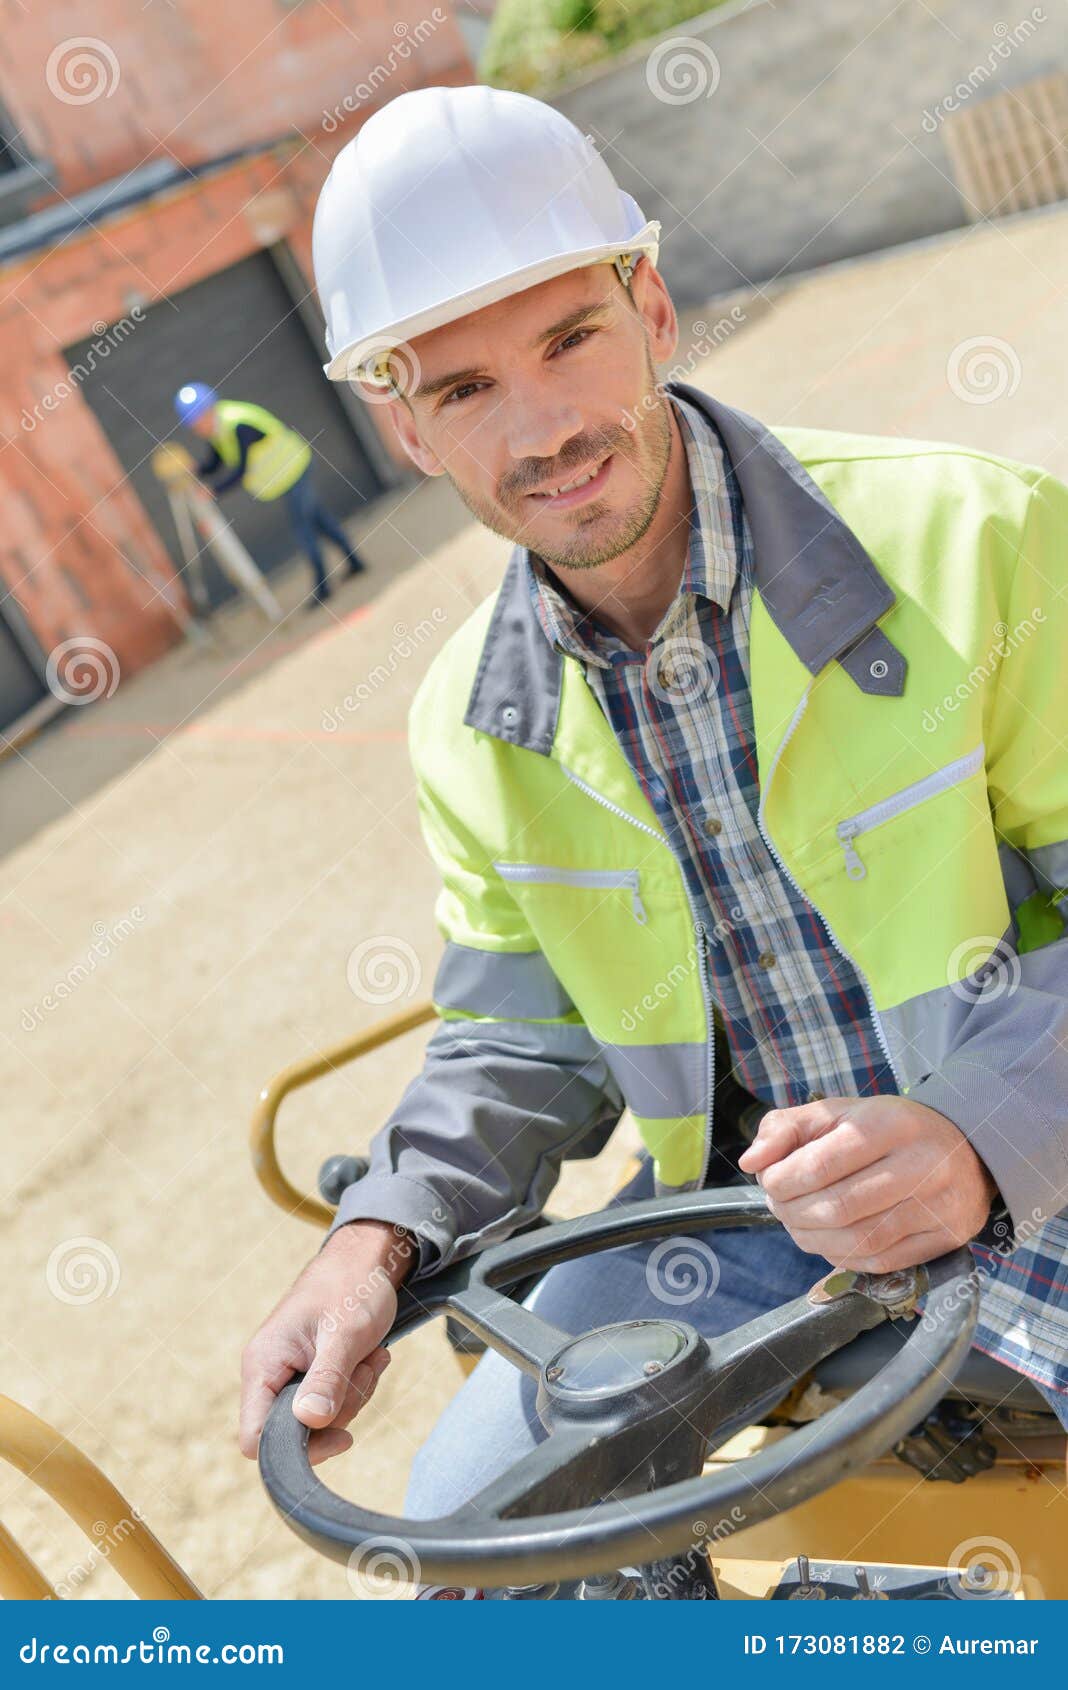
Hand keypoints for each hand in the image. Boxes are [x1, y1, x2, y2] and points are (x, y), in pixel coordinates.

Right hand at [239, 1220, 414, 1464]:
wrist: (364, 1261)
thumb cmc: (352, 1286)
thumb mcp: (345, 1332)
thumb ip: (327, 1378)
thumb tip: (311, 1423)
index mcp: (263, 1364)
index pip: (256, 1438)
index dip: (295, 1449)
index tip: (341, 1434)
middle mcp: (269, 1375)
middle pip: (298, 1432)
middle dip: (341, 1407)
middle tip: (363, 1367)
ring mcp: (290, 1376)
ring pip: (321, 1419)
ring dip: (355, 1392)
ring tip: (368, 1354)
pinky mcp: (310, 1375)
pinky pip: (334, 1402)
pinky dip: (358, 1384)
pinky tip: (370, 1356)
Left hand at [737, 1095, 996, 1272]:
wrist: (966, 1145)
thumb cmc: (888, 1129)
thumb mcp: (838, 1112)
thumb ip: (786, 1128)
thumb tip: (752, 1162)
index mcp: (890, 1124)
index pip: (822, 1163)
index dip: (783, 1180)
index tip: (770, 1181)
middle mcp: (922, 1165)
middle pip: (838, 1208)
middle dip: (793, 1212)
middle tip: (779, 1205)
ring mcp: (939, 1206)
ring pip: (859, 1240)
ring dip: (813, 1239)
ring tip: (797, 1224)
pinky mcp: (947, 1238)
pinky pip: (882, 1261)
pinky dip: (842, 1257)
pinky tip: (828, 1241)